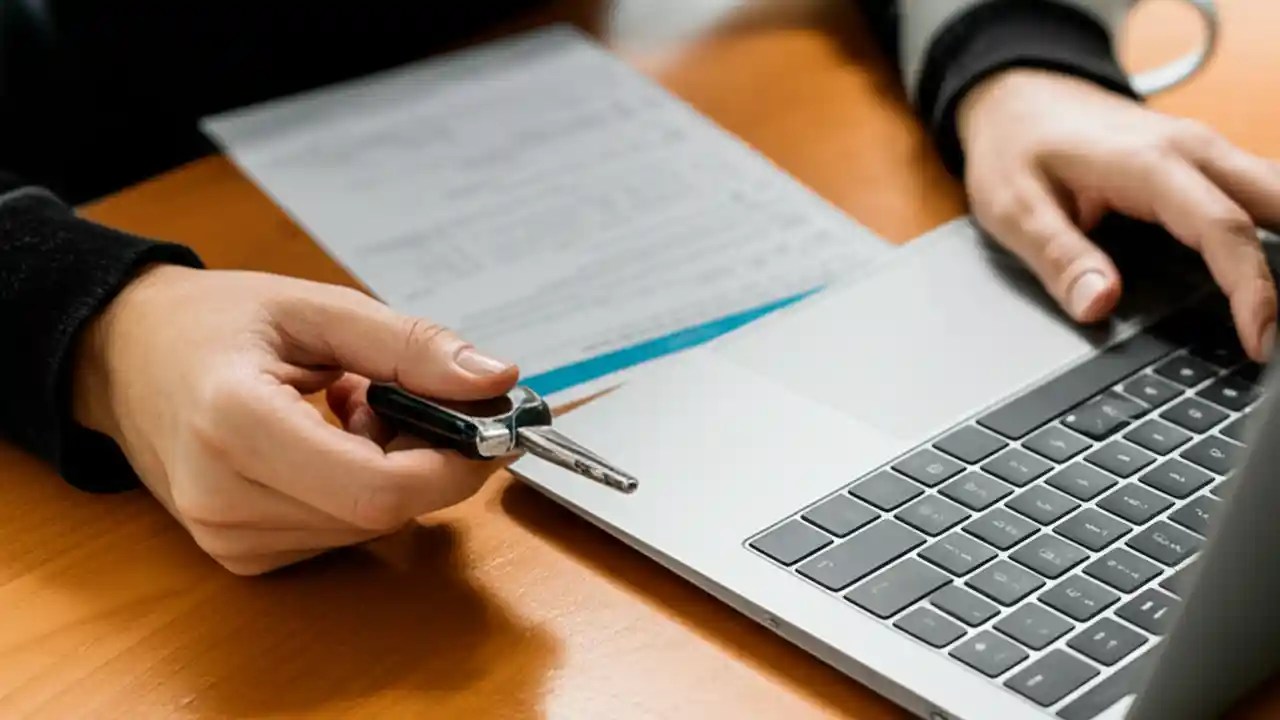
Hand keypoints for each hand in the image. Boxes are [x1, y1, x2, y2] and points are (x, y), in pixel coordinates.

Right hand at [72, 265, 518, 574]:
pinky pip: (340, 534)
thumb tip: (495, 379)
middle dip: (424, 461)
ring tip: (351, 409)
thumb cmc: (213, 323)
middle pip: (381, 513)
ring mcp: (227, 537)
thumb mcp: (316, 307)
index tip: (485, 425)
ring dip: (391, 473)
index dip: (451, 465)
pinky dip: (359, 491)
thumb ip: (410, 345)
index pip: (378, 489)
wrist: (123, 356)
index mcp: (235, 425)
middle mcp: (224, 499)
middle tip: (408, 398)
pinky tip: (329, 443)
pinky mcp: (239, 556)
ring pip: (369, 528)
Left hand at [958, 68, 1278, 361]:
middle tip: (1279, 332)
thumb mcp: (1015, 208)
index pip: (1223, 229)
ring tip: (1279, 309)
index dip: (1250, 289)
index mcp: (1148, 164)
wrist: (1019, 96)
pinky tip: (1270, 270)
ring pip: (1278, 193)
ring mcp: (1206, 150)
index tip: (1260, 340)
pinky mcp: (1207, 160)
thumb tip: (1098, 304)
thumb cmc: (1015, 147)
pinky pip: (1263, 192)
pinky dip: (1277, 229)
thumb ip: (1059, 257)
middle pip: (1277, 203)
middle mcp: (1193, 150)